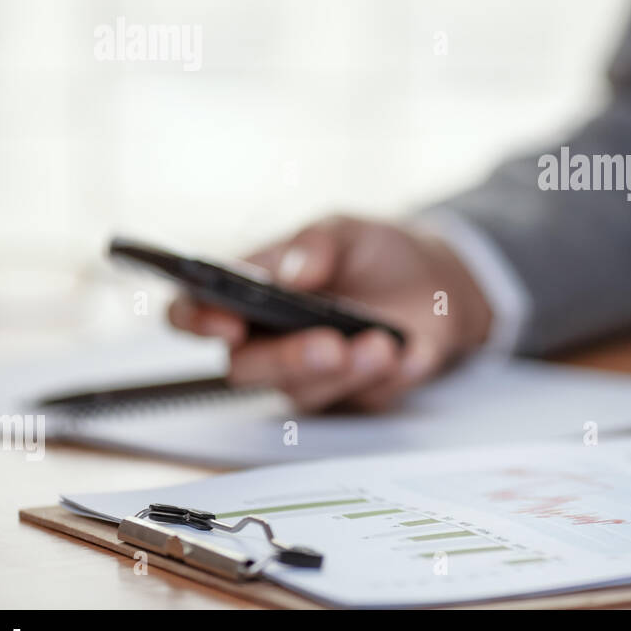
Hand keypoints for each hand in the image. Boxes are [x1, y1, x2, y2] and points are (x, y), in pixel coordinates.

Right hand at [169, 216, 491, 411]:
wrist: (435, 281)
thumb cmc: (374, 252)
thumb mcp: (348, 230)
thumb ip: (317, 243)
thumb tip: (294, 272)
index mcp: (247, 293)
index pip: (195, 312)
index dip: (196, 321)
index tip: (225, 324)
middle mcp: (267, 341)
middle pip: (247, 368)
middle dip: (288, 359)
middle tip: (327, 344)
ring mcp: (308, 374)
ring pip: (306, 392)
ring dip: (347, 370)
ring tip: (382, 344)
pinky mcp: (352, 396)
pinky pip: (364, 399)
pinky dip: (392, 376)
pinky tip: (413, 352)